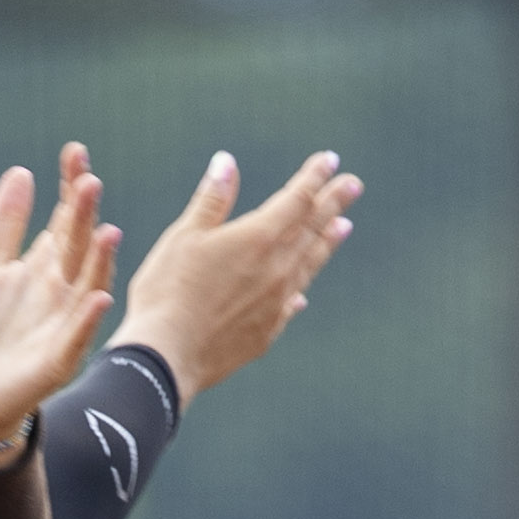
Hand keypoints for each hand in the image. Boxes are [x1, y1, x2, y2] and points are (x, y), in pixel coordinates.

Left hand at [0, 143, 121, 449]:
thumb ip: (5, 226)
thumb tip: (20, 171)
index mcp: (48, 264)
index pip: (66, 218)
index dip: (71, 187)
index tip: (74, 151)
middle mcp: (63, 288)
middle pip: (78, 245)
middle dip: (83, 216)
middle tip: (89, 181)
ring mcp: (65, 322)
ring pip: (88, 285)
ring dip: (99, 261)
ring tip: (107, 231)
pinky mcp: (59, 358)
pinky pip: (77, 337)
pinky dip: (87, 319)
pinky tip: (97, 299)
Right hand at [117, 149, 357, 398]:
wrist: (166, 357)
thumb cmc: (167, 292)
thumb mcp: (183, 238)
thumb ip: (211, 200)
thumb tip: (226, 162)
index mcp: (260, 236)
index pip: (297, 198)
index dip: (314, 177)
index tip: (328, 161)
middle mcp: (279, 266)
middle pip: (313, 227)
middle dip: (333, 203)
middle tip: (352, 185)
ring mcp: (277, 302)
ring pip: (310, 264)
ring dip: (327, 242)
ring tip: (342, 227)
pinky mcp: (266, 333)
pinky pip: (291, 305)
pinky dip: (299, 291)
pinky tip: (301, 294)